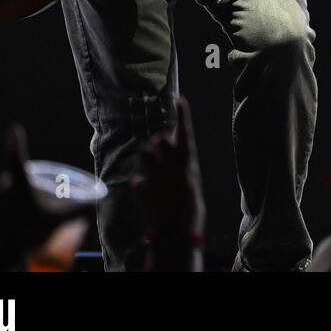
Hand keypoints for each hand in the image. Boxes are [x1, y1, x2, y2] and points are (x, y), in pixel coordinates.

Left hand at [0, 124, 89, 271]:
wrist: (7, 259)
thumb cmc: (34, 236)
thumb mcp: (63, 221)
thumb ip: (84, 209)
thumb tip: (101, 199)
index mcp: (18, 183)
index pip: (16, 157)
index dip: (16, 142)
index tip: (13, 128)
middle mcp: (0, 189)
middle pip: (16, 178)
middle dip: (27, 188)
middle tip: (38, 206)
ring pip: (5, 194)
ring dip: (16, 200)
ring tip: (28, 216)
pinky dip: (7, 212)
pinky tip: (16, 224)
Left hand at [133, 95, 204, 270]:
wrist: (177, 231)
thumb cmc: (190, 209)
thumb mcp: (192, 185)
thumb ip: (182, 169)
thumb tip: (173, 158)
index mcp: (189, 161)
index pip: (186, 131)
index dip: (183, 115)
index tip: (179, 99)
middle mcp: (171, 163)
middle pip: (159, 140)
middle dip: (158, 144)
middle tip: (160, 153)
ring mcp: (155, 173)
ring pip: (144, 153)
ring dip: (146, 158)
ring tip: (152, 170)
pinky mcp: (142, 187)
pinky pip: (138, 179)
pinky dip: (141, 183)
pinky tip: (146, 192)